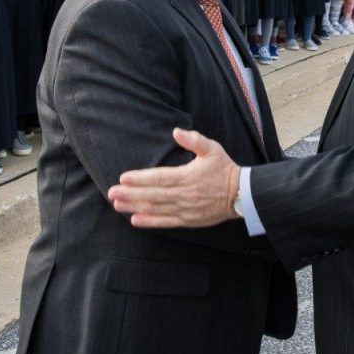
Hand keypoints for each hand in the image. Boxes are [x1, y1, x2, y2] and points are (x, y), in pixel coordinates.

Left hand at [108, 129, 240, 228]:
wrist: (242, 194)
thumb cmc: (225, 169)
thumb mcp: (212, 149)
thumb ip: (194, 140)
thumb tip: (176, 131)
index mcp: (188, 176)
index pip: (159, 177)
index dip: (140, 179)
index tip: (123, 178)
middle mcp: (185, 194)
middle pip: (153, 194)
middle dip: (130, 194)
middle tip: (111, 193)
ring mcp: (186, 209)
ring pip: (156, 208)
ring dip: (135, 207)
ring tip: (117, 205)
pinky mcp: (189, 220)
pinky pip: (166, 222)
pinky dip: (150, 221)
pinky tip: (135, 220)